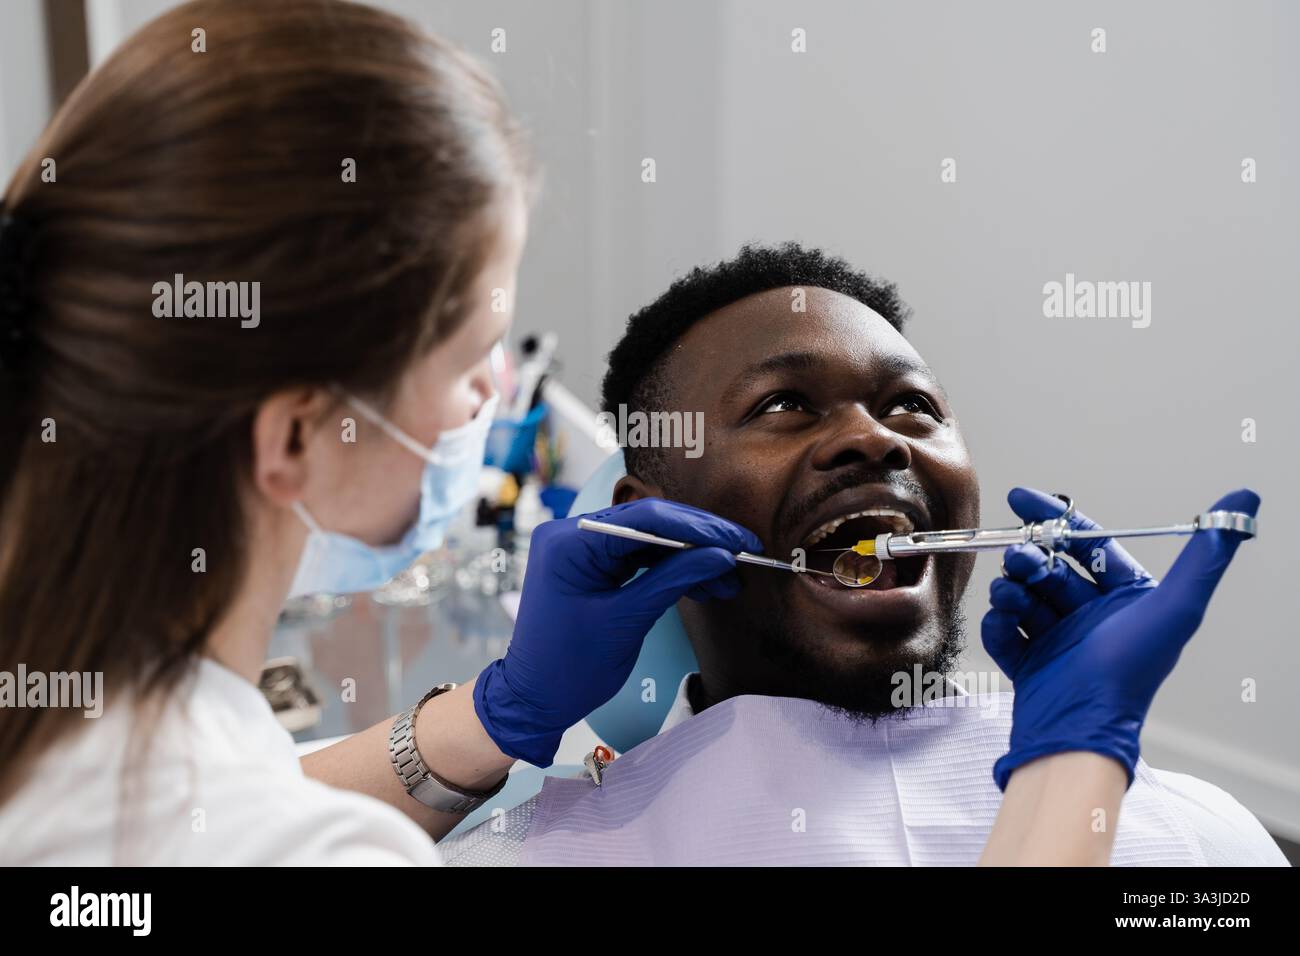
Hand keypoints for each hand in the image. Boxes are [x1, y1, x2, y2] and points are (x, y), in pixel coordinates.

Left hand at [473, 497, 761, 765]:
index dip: (698, 528)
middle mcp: (571, 533)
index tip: (738, 541)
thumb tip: (720, 556)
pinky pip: (637, 557)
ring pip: (647, 539)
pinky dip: (670, 569)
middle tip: (744, 553)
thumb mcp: (627, 621)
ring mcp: (579, 548)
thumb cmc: (568, 668)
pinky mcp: (590, 564)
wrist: (533, 700)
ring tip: (729, 579)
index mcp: (569, 542)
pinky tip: (704, 583)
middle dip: (699, 541)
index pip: (645, 518)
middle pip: (649, 523)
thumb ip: (673, 581)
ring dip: (689, 557)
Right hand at [981, 487, 1258, 789]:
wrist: (1079, 727)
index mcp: (1126, 601)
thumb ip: (1206, 553)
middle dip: (1030, 558)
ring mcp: (1057, 640)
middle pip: (1051, 568)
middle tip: (1018, 558)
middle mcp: (1092, 618)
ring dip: (1012, 590)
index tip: (1023, 498)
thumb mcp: (1176, 606)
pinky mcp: (1029, 662)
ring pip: (1025, 595)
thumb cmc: (1128, 674)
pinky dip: (999, 624)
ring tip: (1010, 595)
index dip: (1056, 518)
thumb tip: (1244, 498)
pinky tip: (1003, 622)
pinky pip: (1005, 630)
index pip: (1089, 545)